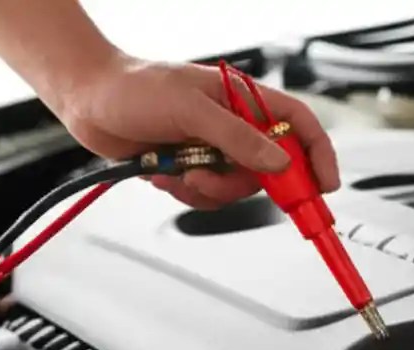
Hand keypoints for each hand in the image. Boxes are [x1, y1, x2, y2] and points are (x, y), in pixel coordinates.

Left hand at [50, 53, 340, 209]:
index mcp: (244, 99)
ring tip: (176, 166)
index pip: (299, 125)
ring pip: (234, 189)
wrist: (87, 101)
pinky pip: (205, 197)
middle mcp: (233, 126)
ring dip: (204, 187)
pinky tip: (162, 170)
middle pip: (269, 169)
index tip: (325, 185)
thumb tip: (277, 161)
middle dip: (241, 181)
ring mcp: (212, 149)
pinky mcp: (190, 169)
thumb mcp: (190, 108)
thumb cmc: (134, 87)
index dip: (318, 155)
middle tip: (211, 177)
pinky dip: (184, 191)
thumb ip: (237, 137)